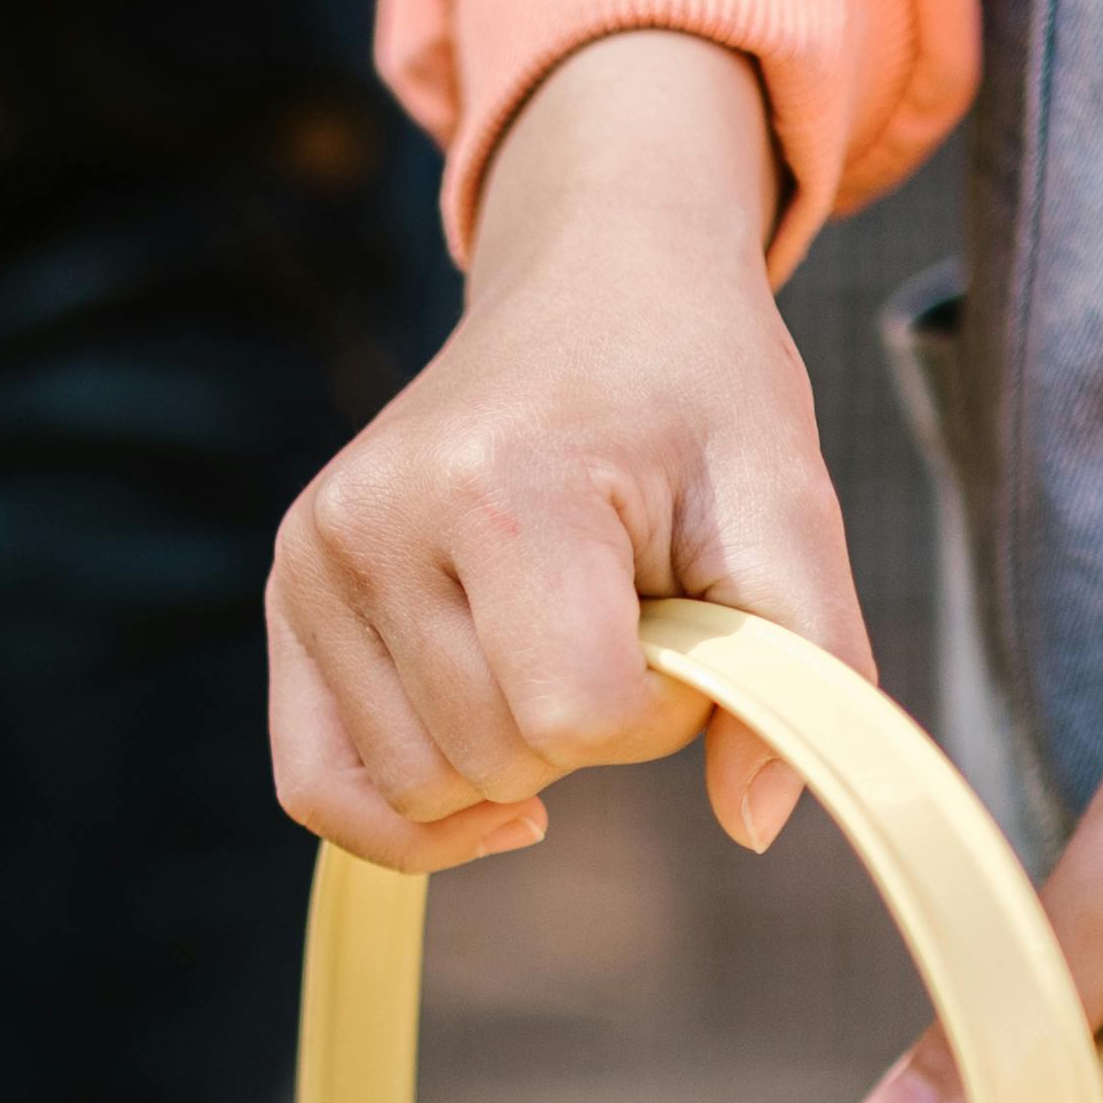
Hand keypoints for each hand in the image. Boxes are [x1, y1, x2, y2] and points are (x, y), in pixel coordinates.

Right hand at [268, 31, 869, 867]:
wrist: (591, 277)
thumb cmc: (694, 388)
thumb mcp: (788, 499)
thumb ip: (809, 659)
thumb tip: (755, 825)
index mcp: (506, 483)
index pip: (580, 715)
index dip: (665, 711)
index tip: (691, 624)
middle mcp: (382, 519)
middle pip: (503, 758)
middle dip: (596, 727)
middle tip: (628, 613)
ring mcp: (320, 556)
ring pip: (423, 786)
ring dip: (517, 753)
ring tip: (554, 630)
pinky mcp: (293, 587)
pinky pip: (321, 786)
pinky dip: (406, 819)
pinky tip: (488, 796)